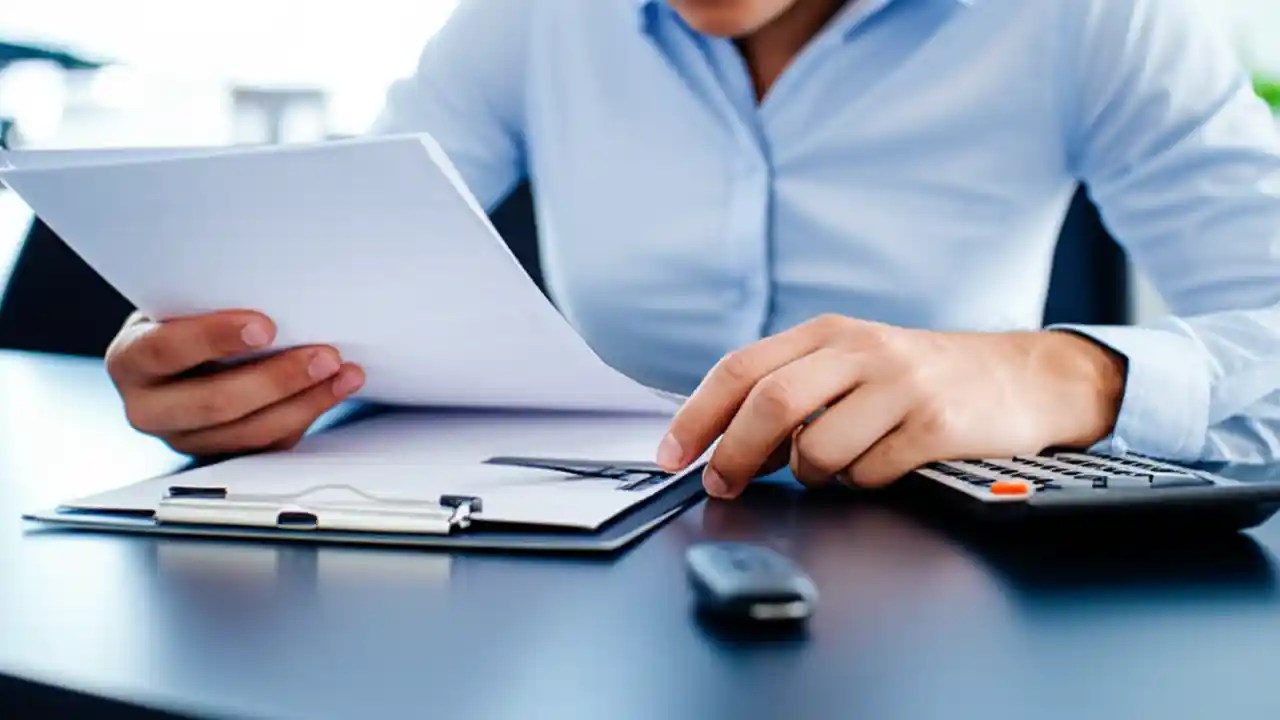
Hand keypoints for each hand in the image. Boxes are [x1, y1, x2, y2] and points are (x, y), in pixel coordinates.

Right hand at [106, 311, 364, 455]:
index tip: (265, 326)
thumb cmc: (185, 319)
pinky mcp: (220, 454)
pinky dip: (307, 414)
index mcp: (130, 361)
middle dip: (277, 380)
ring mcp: (185, 438)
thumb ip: (211, 304)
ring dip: (304, 401)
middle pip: (215, 404)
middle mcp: (148, 408)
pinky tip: (334, 389)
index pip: (165, 350)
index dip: (216, 338)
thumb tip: (278, 294)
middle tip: (324, 355)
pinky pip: (269, 444)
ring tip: (342, 373)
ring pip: (249, 432)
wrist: (179, 353)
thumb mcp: (183, 304)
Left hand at [656, 315, 1124, 498]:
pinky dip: (860, 483)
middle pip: (768, 404)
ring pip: (815, 449)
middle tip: (721, 486)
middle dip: (732, 455)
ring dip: (808, 474)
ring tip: (832, 466)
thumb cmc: (921, 378)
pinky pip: (868, 475)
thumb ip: (793, 392)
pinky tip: (881, 466)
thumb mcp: (854, 364)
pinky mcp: (934, 426)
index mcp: (828, 333)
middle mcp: (861, 350)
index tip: (671, 455)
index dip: (697, 415)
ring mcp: (900, 386)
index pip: (740, 369)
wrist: (1024, 377)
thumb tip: (726, 448)